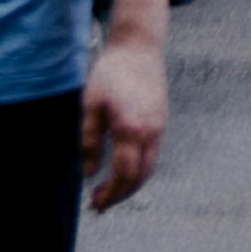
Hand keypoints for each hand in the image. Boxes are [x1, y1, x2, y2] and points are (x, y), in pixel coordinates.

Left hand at [79, 28, 166, 211]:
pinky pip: (152, 155)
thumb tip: (89, 173)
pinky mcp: (161, 121)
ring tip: (110, 191)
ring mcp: (159, 127)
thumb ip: (89, 140)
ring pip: (149, 169)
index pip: (123, 175)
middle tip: (99, 203)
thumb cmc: (110, 73)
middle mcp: (149, 132)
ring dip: (131, 185)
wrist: (138, 48)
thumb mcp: (90, 104)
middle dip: (120, 195)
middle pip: (139, 178)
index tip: (95, 203)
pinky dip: (139, 169)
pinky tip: (123, 169)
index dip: (110, 194)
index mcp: (129, 129)